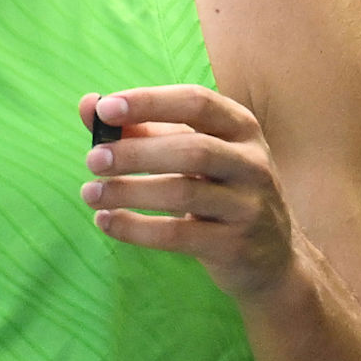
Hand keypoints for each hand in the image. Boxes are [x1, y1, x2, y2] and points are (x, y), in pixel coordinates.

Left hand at [79, 86, 303, 303]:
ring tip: (91, 194)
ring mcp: (248, 205)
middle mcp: (251, 162)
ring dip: (129, 192)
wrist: (271, 258)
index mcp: (241, 128)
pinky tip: (106, 222)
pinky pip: (178, 235)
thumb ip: (143, 129)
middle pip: (190, 149)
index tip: (106, 109)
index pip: (196, 102)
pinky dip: (135, 229)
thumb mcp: (191, 155)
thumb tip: (89, 106)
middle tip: (92, 160)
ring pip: (183, 193)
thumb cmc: (220, 193)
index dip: (150, 102)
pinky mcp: (235, 245)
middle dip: (135, 153)